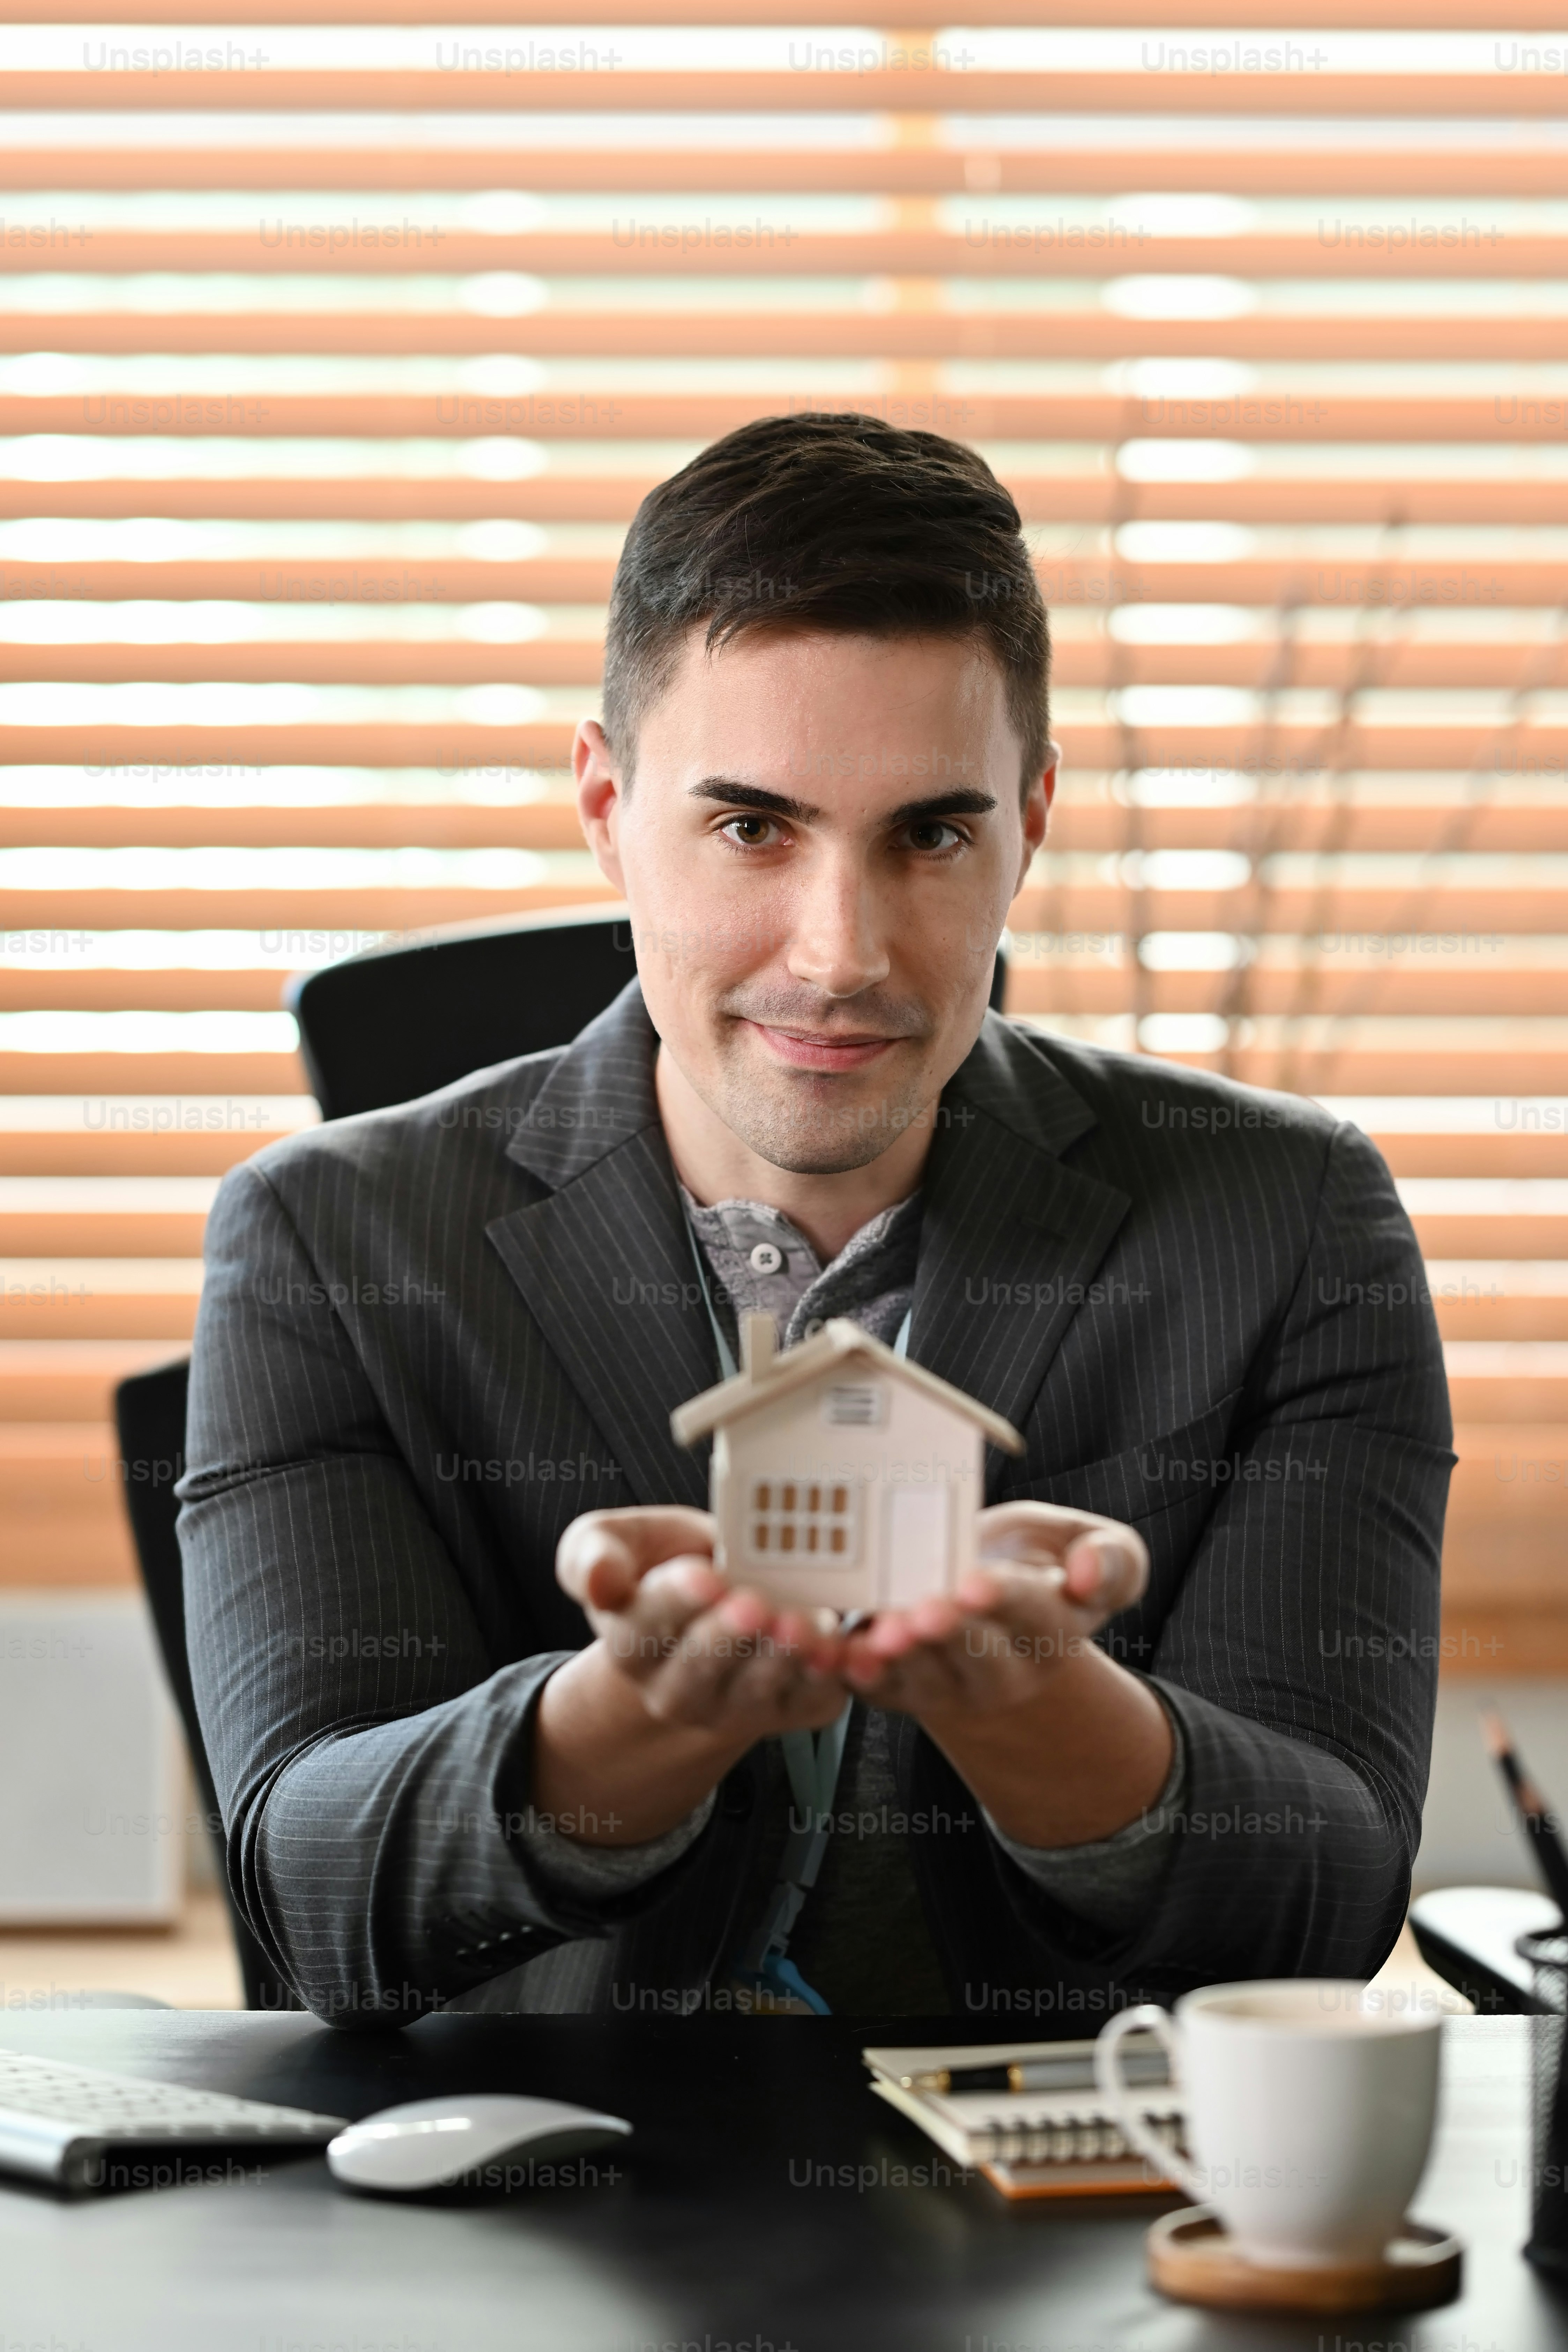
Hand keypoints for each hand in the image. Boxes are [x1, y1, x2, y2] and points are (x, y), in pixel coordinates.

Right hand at [554, 1504, 849, 1739]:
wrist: (711, 1604)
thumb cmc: (660, 1564)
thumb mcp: (609, 1543)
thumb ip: (592, 1556)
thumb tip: (597, 1579)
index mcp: (633, 1645)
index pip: (649, 1626)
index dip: (678, 1601)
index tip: (703, 1575)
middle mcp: (680, 1689)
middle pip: (703, 1667)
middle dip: (731, 1636)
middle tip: (755, 1604)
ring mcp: (737, 1705)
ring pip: (761, 1687)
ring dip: (786, 1659)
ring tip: (804, 1626)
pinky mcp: (791, 1708)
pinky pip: (814, 1697)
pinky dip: (836, 1675)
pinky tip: (850, 1651)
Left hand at [836, 1503, 1164, 1847]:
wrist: (984, 1593)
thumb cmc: (1038, 1562)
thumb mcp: (1092, 1547)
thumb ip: (1113, 1560)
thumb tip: (1088, 1572)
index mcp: (1053, 1630)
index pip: (1034, 1615)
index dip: (1005, 1599)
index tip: (977, 1582)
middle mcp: (1004, 1670)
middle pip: (977, 1656)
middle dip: (949, 1634)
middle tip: (924, 1611)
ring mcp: (948, 1683)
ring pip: (922, 1677)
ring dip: (897, 1657)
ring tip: (878, 1635)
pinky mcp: (899, 1688)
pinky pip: (874, 1688)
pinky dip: (851, 1672)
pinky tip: (834, 1653)